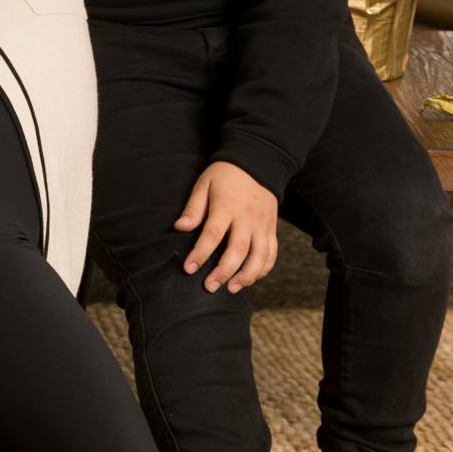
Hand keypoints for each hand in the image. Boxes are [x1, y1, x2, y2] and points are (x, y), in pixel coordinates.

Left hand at [176, 160, 279, 292]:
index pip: (213, 234)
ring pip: (260, 256)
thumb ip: (194, 208)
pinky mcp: (272, 228)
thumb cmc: (225, 175)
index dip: (201, 253)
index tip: (189, 268)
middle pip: (238, 250)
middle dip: (224, 271)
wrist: (258, 162)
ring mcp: (263, 225)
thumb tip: (180, 228)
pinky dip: (264, 269)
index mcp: (227, 207)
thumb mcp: (204, 184)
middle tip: (209, 287)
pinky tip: (251, 279)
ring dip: (247, 276)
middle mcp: (247, 218)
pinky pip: (272, 253)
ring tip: (232, 289)